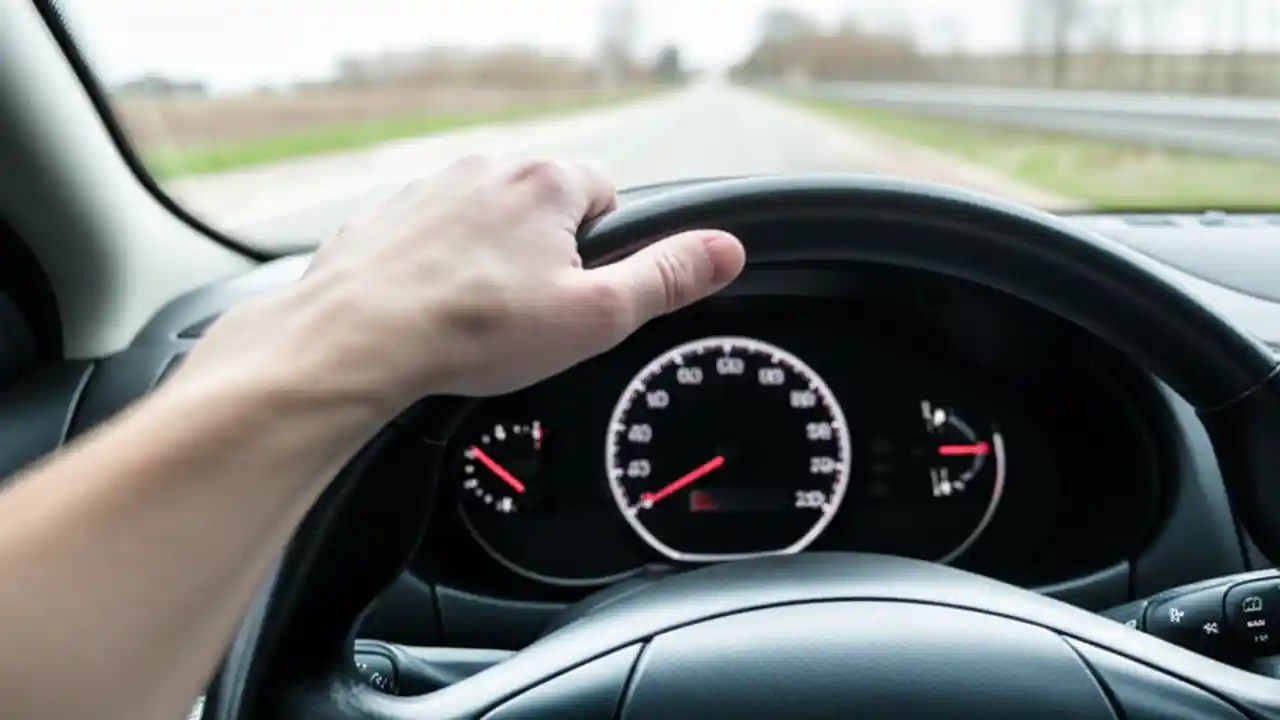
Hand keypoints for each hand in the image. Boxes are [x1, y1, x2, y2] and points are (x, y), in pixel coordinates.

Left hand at [183, 157, 744, 415]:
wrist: (355, 341)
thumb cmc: (472, 330)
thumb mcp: (597, 316)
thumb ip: (667, 278)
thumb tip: (724, 250)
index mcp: (547, 183)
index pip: (609, 194)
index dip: (609, 250)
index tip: (588, 293)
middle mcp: (487, 169)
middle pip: (546, 209)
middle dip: (549, 258)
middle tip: (536, 317)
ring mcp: (430, 190)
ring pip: (487, 223)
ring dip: (494, 262)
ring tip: (483, 321)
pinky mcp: (386, 218)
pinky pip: (434, 238)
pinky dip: (441, 269)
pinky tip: (437, 312)